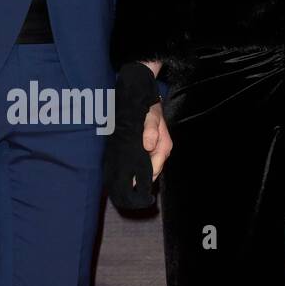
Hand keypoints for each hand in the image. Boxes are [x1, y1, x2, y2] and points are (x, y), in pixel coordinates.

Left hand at [104, 62, 168, 210]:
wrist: (145, 98)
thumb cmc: (149, 108)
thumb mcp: (150, 116)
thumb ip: (150, 130)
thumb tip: (149, 146)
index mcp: (163, 147)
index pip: (154, 169)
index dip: (142, 179)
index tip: (130, 185)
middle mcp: (160, 152)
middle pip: (150, 173)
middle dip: (138, 180)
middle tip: (121, 187)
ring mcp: (154, 151)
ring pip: (145, 169)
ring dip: (135, 174)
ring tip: (120, 182)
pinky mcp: (147, 149)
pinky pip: (141, 162)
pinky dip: (133, 167)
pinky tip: (123, 170)